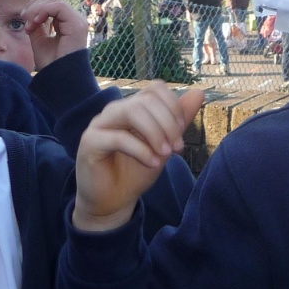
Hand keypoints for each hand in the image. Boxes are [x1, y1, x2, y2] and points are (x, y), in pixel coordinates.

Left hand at [22, 0, 88, 69]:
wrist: (59, 77)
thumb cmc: (51, 63)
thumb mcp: (39, 39)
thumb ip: (36, 25)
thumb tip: (30, 13)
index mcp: (67, 23)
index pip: (51, 5)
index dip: (35, 8)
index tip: (25, 22)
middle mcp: (74, 20)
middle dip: (34, 7)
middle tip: (25, 20)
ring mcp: (77, 21)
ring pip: (55, 1)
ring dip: (37, 9)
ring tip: (30, 24)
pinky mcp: (76, 24)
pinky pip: (58, 7)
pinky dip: (44, 10)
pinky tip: (37, 21)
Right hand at [73, 82, 204, 232]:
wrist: (114, 200)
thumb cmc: (136, 171)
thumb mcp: (164, 145)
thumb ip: (179, 121)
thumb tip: (198, 93)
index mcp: (132, 107)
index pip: (155, 88)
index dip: (173, 107)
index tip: (181, 133)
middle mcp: (115, 110)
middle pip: (146, 99)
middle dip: (168, 123)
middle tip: (178, 148)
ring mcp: (100, 124)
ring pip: (131, 111)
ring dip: (155, 133)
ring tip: (167, 154)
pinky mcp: (90, 142)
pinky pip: (119, 137)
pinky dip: (141, 150)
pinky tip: (152, 163)